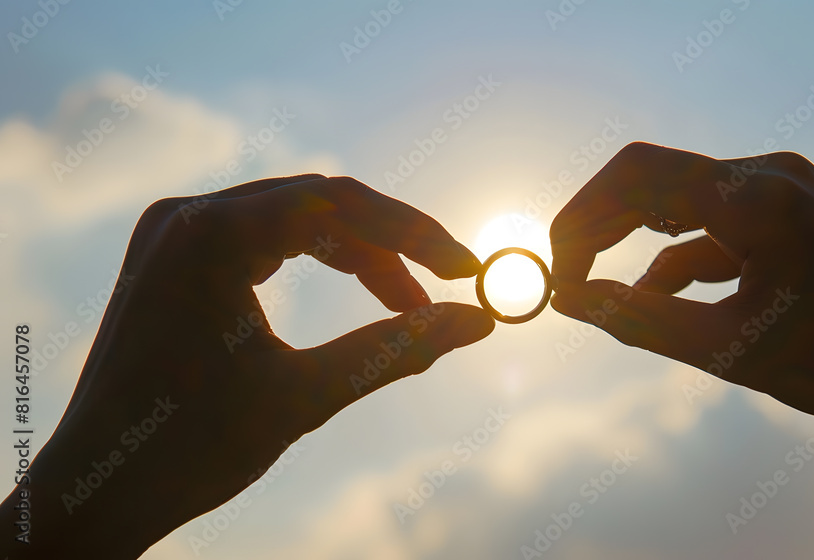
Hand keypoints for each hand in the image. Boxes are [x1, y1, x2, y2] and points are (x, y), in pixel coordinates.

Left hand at [1, 175, 493, 557]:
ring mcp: (177, 232)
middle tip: (446, 289)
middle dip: (390, 247)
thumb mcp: (305, 396)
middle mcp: (187, 216)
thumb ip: (396, 350)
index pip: (338, 203)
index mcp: (209, 235)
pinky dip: (318, 261)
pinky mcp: (178, 255)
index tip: (467, 268)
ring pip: (297, 220)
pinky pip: (267, 237)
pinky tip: (359, 288)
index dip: (414, 232)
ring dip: (359, 256)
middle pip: (319, 204)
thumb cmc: (189, 447)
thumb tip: (479, 323)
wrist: (97, 489)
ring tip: (407, 304)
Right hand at [549, 142, 813, 452]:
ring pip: (674, 200)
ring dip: (634, 246)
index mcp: (759, 201)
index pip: (638, 174)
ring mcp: (777, 184)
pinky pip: (707, 220)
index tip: (556, 270)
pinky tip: (656, 299)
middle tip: (566, 282)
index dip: (580, 216)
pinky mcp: (781, 204)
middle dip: (598, 230)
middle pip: (650, 178)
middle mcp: (767, 174)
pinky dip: (675, 256)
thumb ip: (638, 321)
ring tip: (606, 300)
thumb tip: (567, 301)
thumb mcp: (728, 351)